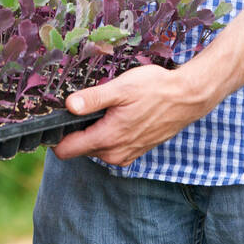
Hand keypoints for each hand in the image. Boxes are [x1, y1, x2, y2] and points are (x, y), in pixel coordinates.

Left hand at [52, 63, 204, 165]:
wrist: (187, 98)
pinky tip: (120, 115)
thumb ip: (93, 99)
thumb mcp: (122, 88)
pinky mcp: (135, 152)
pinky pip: (111, 147)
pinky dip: (109, 134)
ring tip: (108, 107)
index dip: (56, 135)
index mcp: (107, 139)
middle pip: (79, 147)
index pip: (66, 150)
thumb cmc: (155, 89)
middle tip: (89, 104)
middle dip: (78, 129)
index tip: (59, 117)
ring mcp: (126, 155)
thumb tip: (69, 105)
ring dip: (95, 131)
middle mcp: (114, 154)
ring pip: (95, 147)